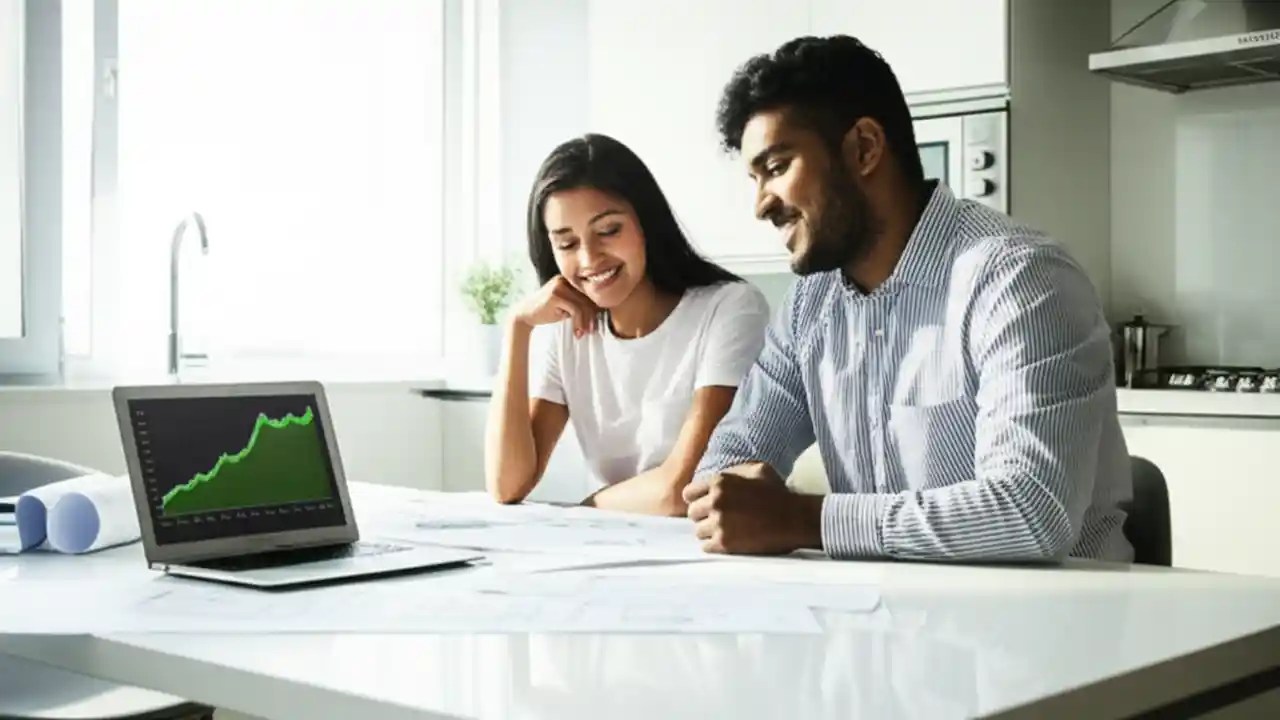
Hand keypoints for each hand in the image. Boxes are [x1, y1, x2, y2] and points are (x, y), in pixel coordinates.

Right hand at [512, 276, 599, 337]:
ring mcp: (560, 285)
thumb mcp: (567, 305)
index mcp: (569, 278)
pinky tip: (577, 332)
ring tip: (584, 333)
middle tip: (592, 330)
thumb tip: (601, 310)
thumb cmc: (548, 311)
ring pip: (583, 304)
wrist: (525, 314)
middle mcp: (565, 279)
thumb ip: (580, 303)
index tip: (595, 323)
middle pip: (588, 297)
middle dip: (592, 316)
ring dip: (586, 322)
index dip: (595, 307)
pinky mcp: (555, 295)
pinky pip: (575, 310)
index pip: (589, 292)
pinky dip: (578, 323)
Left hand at [684, 473, 822, 554]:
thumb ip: (734, 471)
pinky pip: (705, 546)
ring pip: (698, 531)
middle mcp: (715, 501)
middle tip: (718, 519)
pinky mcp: (724, 543)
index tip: (706, 504)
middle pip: (692, 513)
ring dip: (709, 532)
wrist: (794, 519)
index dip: (697, 499)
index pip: (688, 493)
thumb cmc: (778, 493)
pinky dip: (714, 546)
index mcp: (720, 482)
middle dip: (703, 516)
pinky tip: (728, 541)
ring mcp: (718, 523)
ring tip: (725, 531)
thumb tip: (720, 475)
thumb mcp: (757, 469)